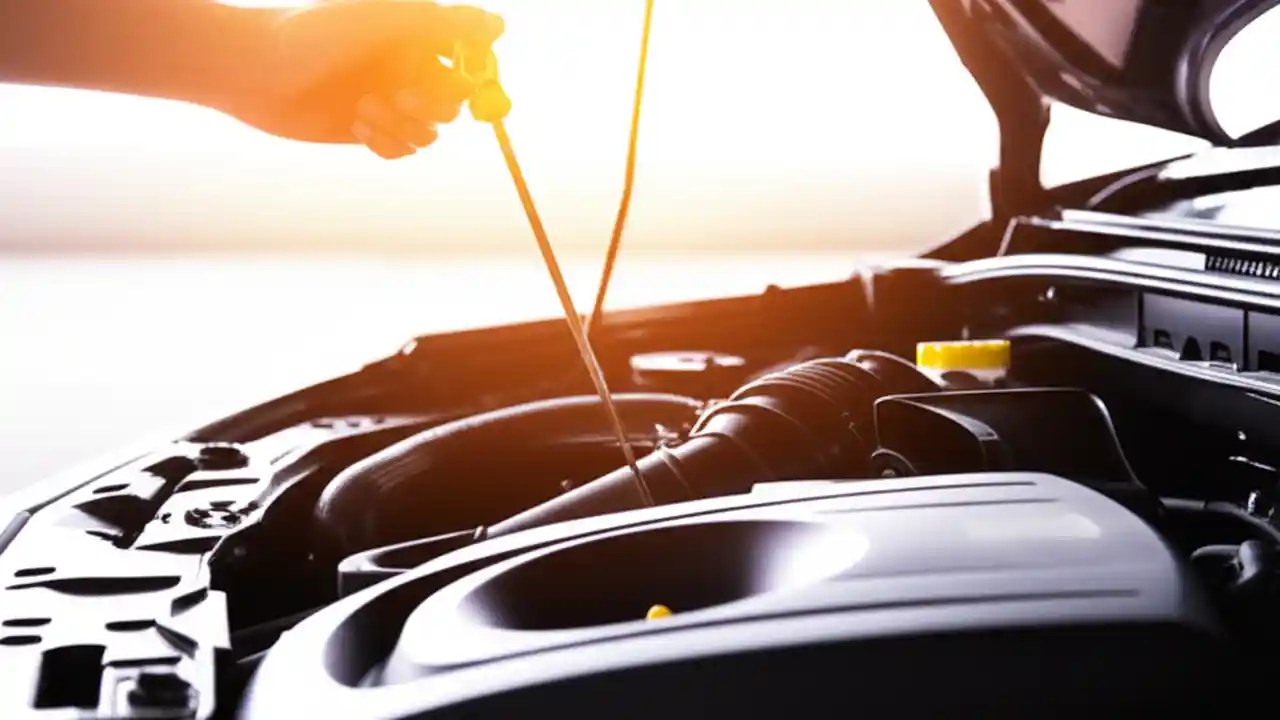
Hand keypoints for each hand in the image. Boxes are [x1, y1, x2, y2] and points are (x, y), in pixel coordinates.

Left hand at [225, 1, 502, 158]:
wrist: (251, 70)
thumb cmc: (313, 33)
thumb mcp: (383, 20)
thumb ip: (442, 23)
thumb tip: (497, 27)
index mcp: (413, 31)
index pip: (469, 53)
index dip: (474, 68)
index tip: (465, 74)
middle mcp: (406, 64)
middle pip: (457, 96)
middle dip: (435, 100)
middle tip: (402, 94)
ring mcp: (390, 98)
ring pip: (431, 127)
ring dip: (406, 123)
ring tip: (366, 108)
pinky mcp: (371, 129)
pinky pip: (404, 148)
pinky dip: (387, 143)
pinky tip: (357, 126)